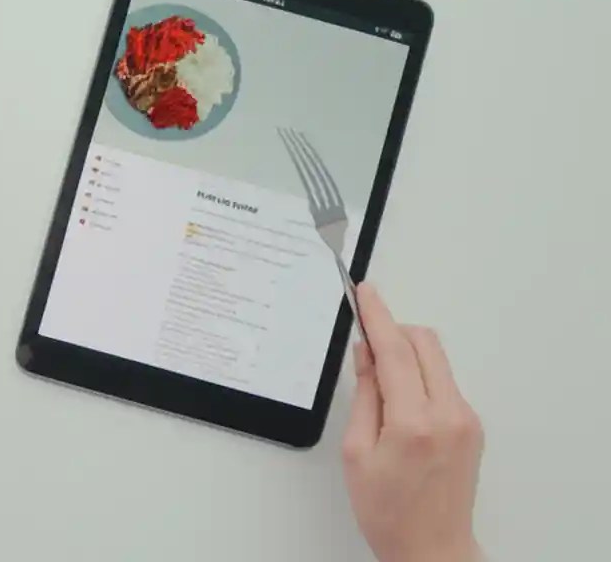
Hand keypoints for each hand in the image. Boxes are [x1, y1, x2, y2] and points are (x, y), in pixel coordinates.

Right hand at [342, 283, 483, 561]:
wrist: (431, 548)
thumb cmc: (388, 511)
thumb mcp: (357, 452)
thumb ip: (365, 395)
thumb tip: (367, 354)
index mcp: (413, 422)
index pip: (396, 352)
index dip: (378, 316)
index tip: (366, 292)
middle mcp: (449, 415)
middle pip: (424, 344)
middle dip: (394, 333)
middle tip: (365, 344)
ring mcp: (466, 419)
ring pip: (436, 360)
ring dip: (407, 355)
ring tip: (379, 384)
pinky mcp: (473, 426)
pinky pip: (443, 383)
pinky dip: (420, 377)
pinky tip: (399, 403)